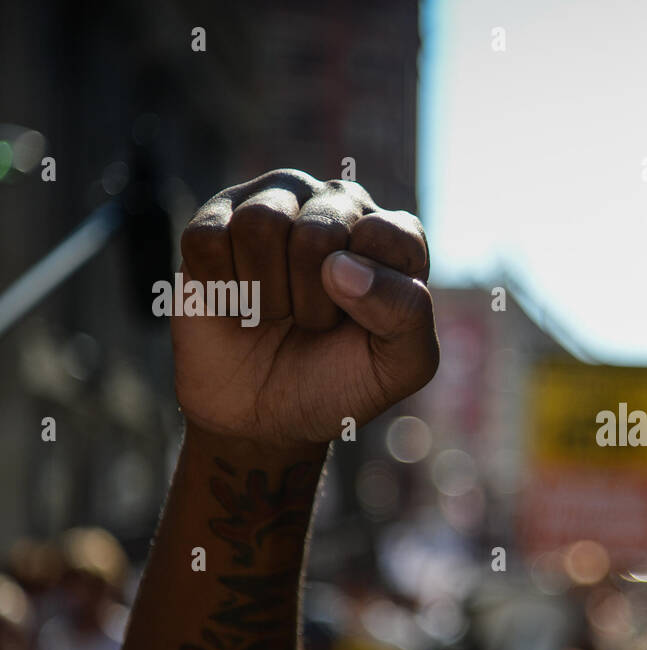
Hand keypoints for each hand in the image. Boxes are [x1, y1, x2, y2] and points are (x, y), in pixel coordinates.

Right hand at [174, 168, 438, 447]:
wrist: (264, 417)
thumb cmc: (341, 381)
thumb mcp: (402, 365)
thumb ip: (407, 312)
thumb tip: (339, 265)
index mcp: (393, 235)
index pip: (390, 236)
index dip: (370, 296)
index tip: (360, 324)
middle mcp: (338, 204)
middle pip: (318, 231)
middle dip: (311, 300)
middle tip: (309, 322)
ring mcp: (275, 203)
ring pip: (259, 224)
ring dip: (263, 293)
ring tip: (272, 312)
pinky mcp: (214, 219)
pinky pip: (207, 238)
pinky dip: (220, 288)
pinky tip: (235, 301)